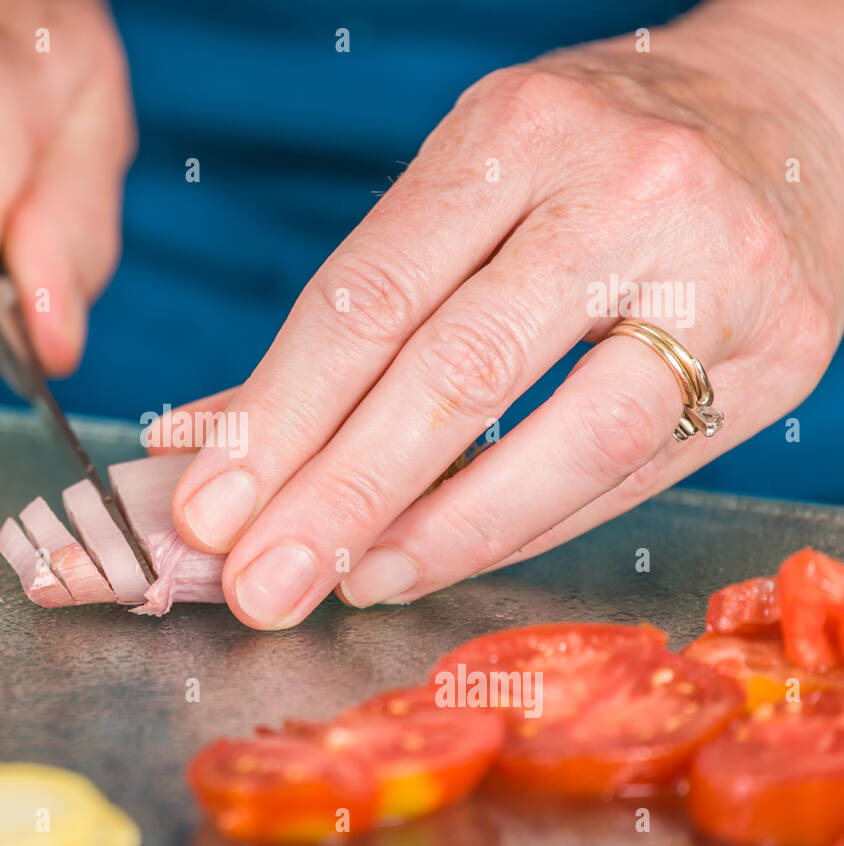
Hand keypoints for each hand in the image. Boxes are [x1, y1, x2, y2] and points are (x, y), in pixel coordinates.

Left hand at [162, 0, 843, 628]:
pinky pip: (629, 474)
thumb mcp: (464, 188)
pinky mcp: (779, 352)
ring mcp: (717, 272)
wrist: (786, 113)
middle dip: (340, 498)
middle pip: (456, 374)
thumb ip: (351, 315)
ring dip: (438, 535)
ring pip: (566, 442)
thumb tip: (210, 440)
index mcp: (516, 134)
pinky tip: (438, 558)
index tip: (207, 510)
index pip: (370, 297)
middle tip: (261, 585)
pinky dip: (522, 527)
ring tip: (347, 583)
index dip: (278, 417)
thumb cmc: (586, 158)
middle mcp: (623, 192)